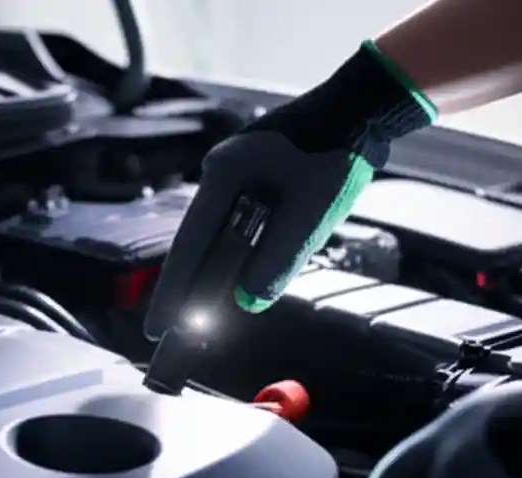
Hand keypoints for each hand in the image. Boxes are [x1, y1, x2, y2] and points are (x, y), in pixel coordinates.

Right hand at [143, 40, 434, 339]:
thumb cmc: (336, 155)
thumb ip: (276, 260)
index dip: (173, 291)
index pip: (189, 246)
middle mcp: (224, 170)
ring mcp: (242, 168)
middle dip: (188, 286)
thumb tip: (248, 301)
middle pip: (198, 240)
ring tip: (201, 309)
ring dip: (215, 269)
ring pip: (221, 230)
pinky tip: (240, 272)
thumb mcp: (309, 216)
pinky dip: (239, 249)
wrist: (365, 105)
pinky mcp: (264, 170)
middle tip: (170, 328)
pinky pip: (241, 218)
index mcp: (224, 176)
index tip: (156, 328)